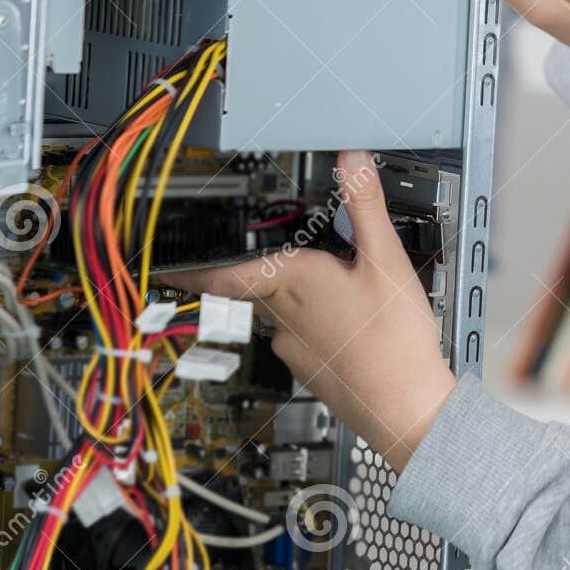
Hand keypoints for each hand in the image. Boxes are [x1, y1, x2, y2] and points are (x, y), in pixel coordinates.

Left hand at [167, 151, 454, 471]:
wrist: (405, 408)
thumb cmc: (394, 340)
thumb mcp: (387, 259)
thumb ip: (365, 206)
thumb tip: (350, 161)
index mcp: (292, 283)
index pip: (222, 273)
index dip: (189, 267)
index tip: (164, 263)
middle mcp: (283, 316)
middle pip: (249, 287)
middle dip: (249, 269)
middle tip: (254, 252)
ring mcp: (294, 347)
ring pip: (273, 311)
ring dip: (283, 294)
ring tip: (316, 279)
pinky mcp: (311, 369)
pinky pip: (296, 336)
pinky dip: (309, 321)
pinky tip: (342, 319)